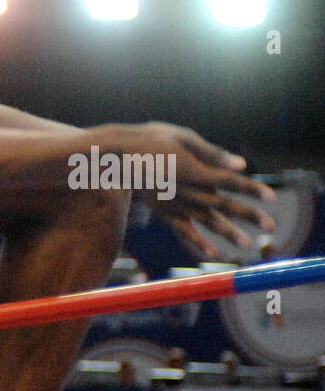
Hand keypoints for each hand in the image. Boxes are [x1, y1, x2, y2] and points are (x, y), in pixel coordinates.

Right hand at [104, 122, 275, 259]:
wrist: (118, 155)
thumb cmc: (153, 140)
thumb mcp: (183, 138)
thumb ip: (213, 153)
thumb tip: (241, 166)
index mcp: (196, 170)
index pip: (232, 181)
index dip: (253, 189)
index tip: (272, 198)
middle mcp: (188, 190)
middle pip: (225, 205)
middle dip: (250, 216)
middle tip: (271, 227)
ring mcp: (176, 204)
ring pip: (207, 221)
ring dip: (228, 233)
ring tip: (246, 245)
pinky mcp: (164, 212)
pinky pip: (183, 231)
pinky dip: (198, 242)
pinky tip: (212, 253)